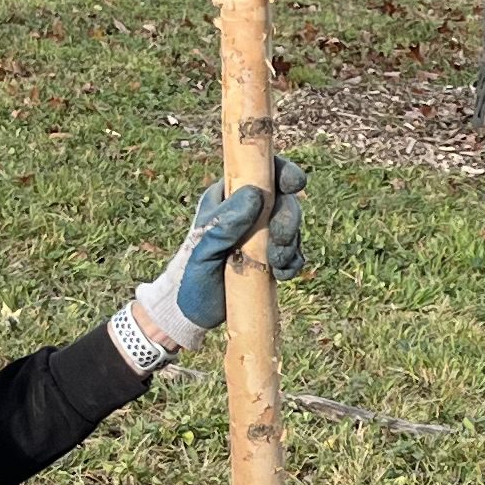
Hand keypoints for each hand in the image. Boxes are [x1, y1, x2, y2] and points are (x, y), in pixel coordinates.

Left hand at [125, 156, 308, 358]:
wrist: (193, 312)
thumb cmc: (191, 274)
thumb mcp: (204, 246)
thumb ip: (226, 221)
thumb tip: (255, 193)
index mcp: (229, 199)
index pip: (260, 173)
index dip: (282, 172)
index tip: (293, 183)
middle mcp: (249, 213)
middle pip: (284, 200)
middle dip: (289, 219)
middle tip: (280, 241)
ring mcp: (262, 236)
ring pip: (292, 227)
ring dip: (290, 244)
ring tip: (275, 265)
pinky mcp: (272, 259)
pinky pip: (293, 253)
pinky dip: (292, 263)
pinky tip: (280, 276)